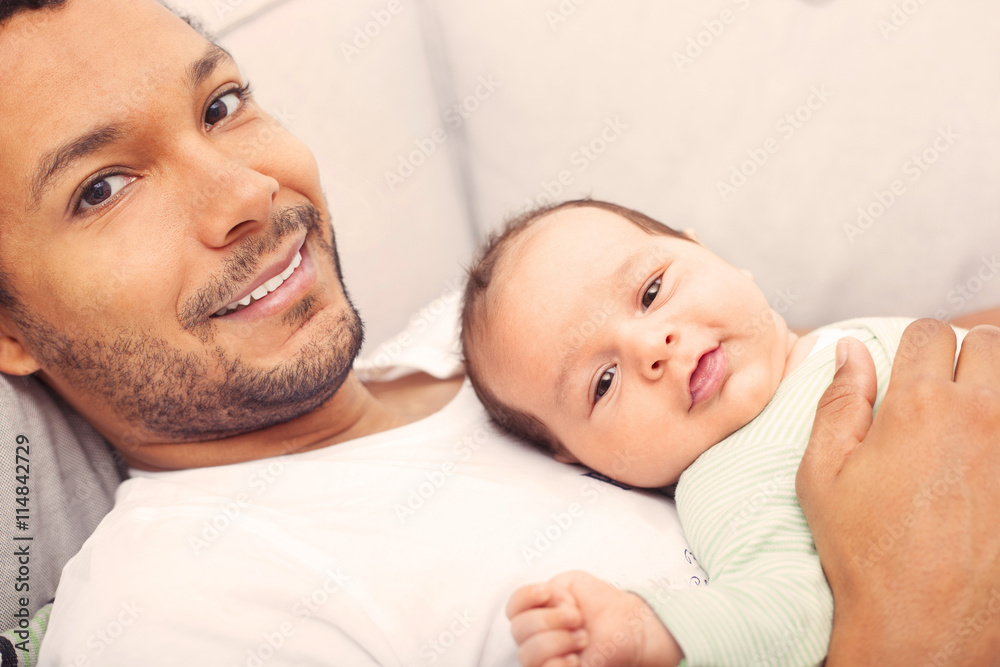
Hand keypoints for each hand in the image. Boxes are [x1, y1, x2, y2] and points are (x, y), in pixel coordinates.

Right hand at [507, 571, 681, 666]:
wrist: (631, 628)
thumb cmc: (605, 608)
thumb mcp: (574, 584)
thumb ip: (548, 588)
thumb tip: (537, 606)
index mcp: (538, 612)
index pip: (513, 607)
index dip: (526, 597)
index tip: (549, 593)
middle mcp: (538, 637)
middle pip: (519, 629)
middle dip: (550, 618)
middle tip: (577, 617)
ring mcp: (547, 659)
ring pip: (527, 653)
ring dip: (558, 640)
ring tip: (582, 638)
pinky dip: (558, 663)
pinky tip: (576, 657)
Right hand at [797, 319, 999, 664]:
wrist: (922, 622)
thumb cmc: (863, 550)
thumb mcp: (822, 474)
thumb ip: (838, 401)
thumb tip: (849, 350)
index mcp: (919, 407)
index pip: (930, 332)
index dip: (913, 346)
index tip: (907, 370)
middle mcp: (980, 417)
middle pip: (987, 344)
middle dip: (962, 358)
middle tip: (942, 393)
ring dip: (992, 391)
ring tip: (968, 425)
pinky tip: (983, 459)